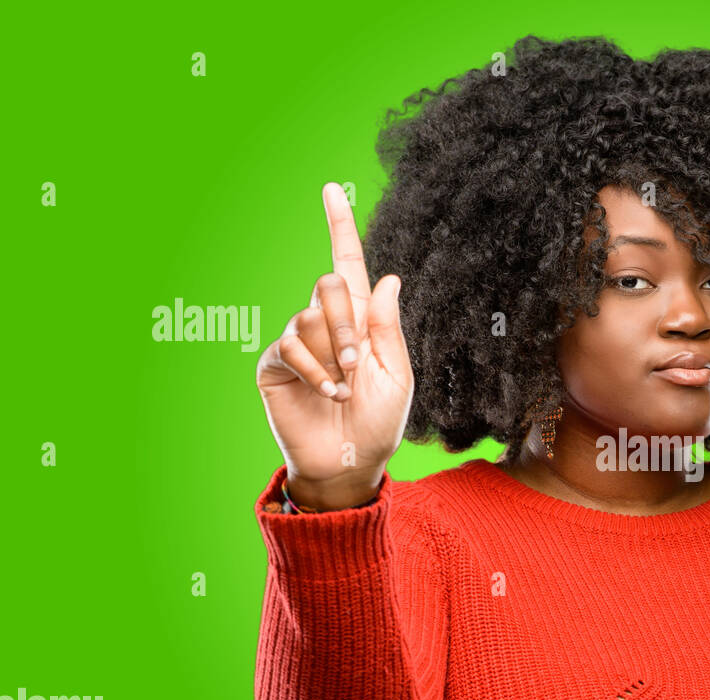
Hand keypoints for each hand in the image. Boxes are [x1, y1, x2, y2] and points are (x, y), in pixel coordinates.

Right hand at [256, 183, 412, 508]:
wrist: (350, 462)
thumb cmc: (378, 422)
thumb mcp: (396, 374)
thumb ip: (387, 327)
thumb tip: (387, 276)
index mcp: (361, 322)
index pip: (348, 265)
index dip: (340, 227)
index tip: (331, 189)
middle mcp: (327, 324)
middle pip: (328, 284)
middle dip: (345, 320)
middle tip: (356, 361)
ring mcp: (298, 342)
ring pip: (309, 314)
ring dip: (333, 353)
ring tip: (345, 388)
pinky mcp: (275, 363)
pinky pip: (290, 344)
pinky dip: (313, 369)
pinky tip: (328, 393)